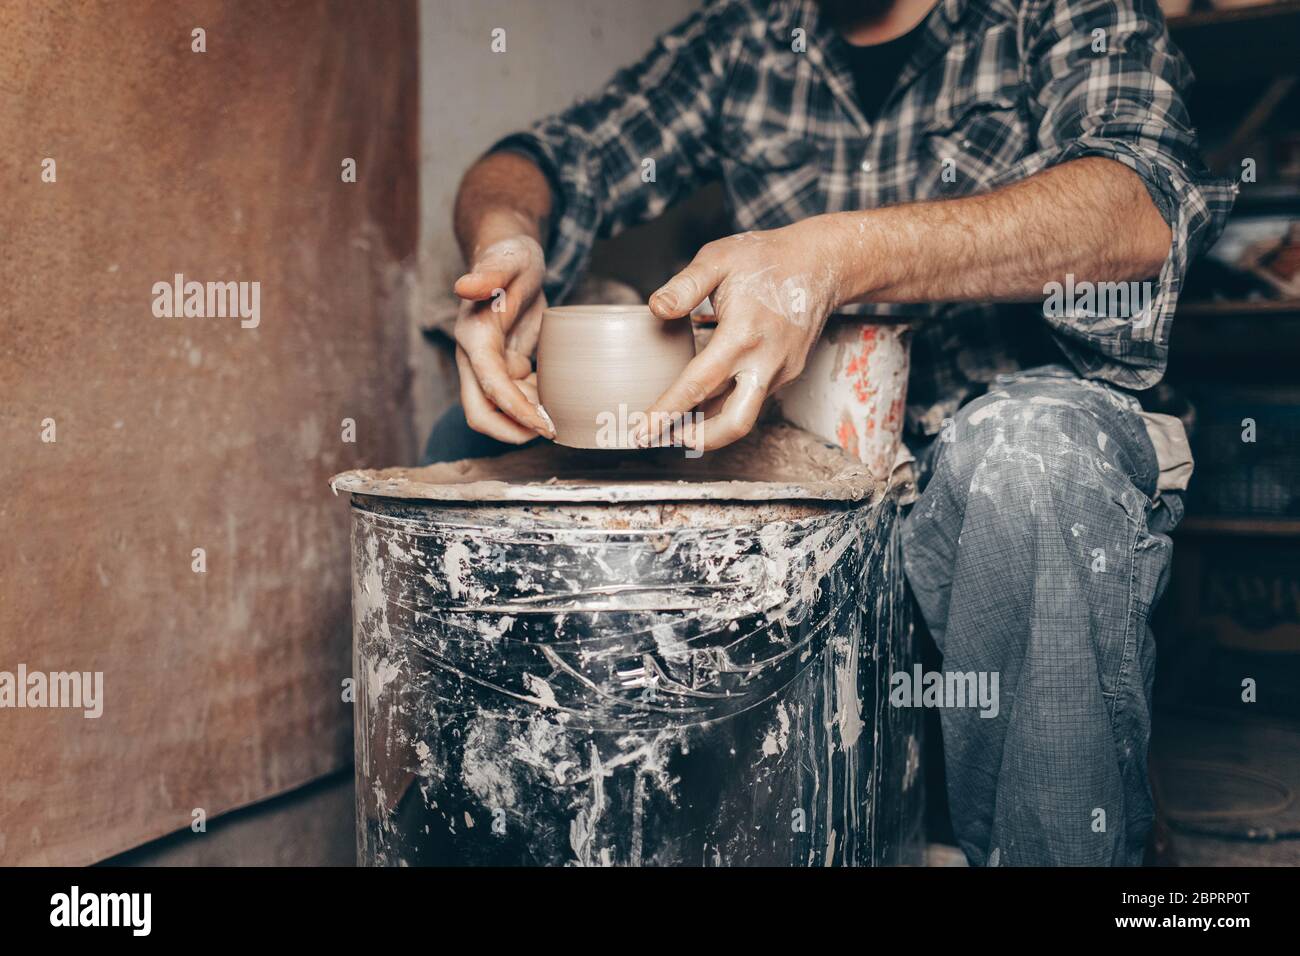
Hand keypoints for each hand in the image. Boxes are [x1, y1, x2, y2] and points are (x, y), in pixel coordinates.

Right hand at [452, 234, 556, 442]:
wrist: (511, 257)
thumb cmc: (511, 256)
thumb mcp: (509, 259)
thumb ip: (489, 273)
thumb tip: (463, 286)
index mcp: (474, 337)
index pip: (491, 386)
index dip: (516, 410)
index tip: (545, 425)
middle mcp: (473, 357)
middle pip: (481, 413)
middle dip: (513, 431)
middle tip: (552, 431)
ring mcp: (487, 365)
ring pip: (500, 412)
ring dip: (528, 419)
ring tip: (564, 408)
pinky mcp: (503, 367)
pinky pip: (516, 399)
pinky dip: (536, 404)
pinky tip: (559, 394)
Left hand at [642, 222, 841, 450]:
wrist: (823, 262)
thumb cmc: (767, 257)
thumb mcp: (718, 259)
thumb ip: (685, 285)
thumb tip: (656, 308)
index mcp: (742, 335)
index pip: (698, 386)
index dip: (666, 412)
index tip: (642, 432)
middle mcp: (766, 361)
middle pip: (734, 423)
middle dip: (699, 439)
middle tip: (665, 439)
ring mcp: (782, 371)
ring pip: (745, 413)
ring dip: (713, 425)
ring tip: (679, 424)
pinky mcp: (789, 372)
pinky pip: (755, 397)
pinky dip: (729, 404)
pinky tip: (708, 399)